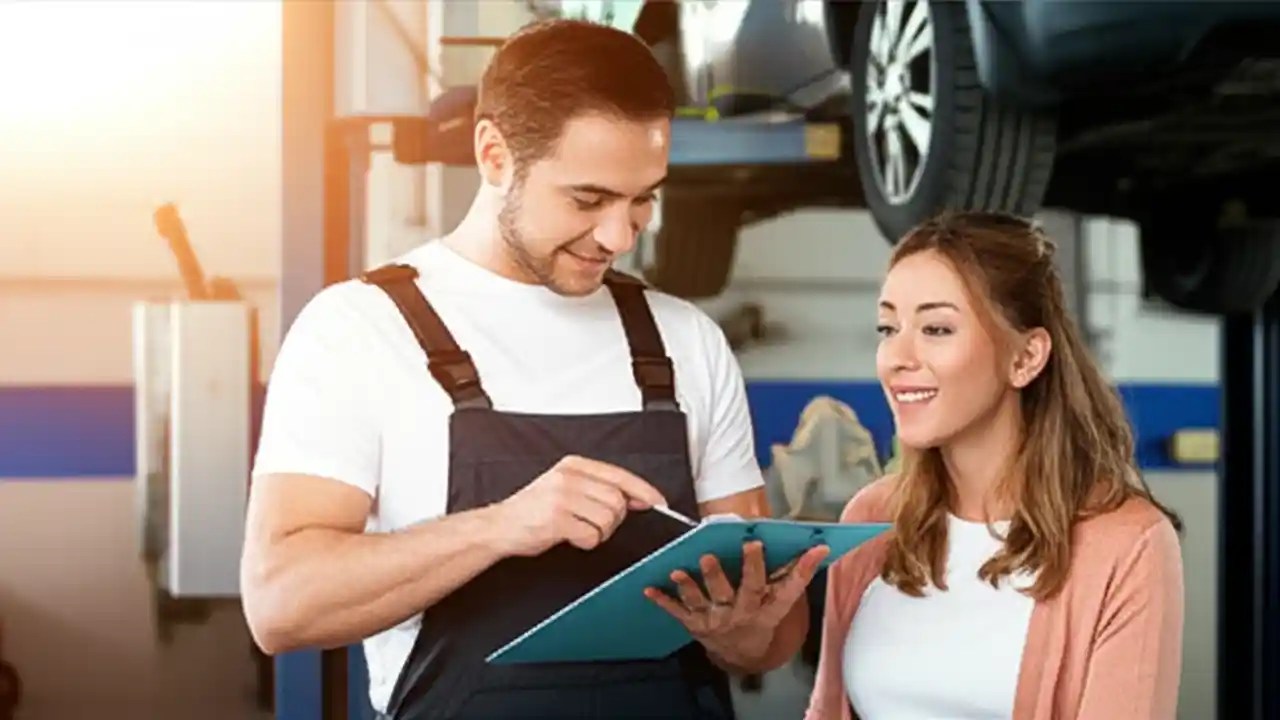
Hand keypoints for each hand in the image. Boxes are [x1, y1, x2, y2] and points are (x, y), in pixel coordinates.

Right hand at [491, 455, 667, 557]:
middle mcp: (569, 477)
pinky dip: (586, 543)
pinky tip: (570, 538)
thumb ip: (598, 487)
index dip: (644, 490)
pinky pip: (592, 536)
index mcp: (573, 465)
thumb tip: (638, 498)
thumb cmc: (534, 510)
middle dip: (613, 519)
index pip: (619, 475)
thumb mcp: (564, 487)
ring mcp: (562, 497)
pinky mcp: (556, 519)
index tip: (659, 502)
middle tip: (593, 524)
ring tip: (579, 530)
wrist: (499, 526)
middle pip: (617, 500)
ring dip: (600, 532)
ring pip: (608, 518)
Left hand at [644, 541, 829, 666]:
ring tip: (678, 571)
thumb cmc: (762, 617)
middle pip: (738, 593)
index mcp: (767, 608)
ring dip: (690, 587)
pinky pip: (678, 612)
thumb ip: (796, 574)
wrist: (741, 654)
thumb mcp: (781, 601)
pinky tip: (650, 588)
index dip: (776, 568)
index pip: (779, 589)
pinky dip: (664, 601)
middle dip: (726, 574)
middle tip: (713, 555)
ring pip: (704, 601)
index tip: (762, 543)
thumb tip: (820, 547)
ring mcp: (717, 620)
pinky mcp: (696, 624)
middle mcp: (742, 614)